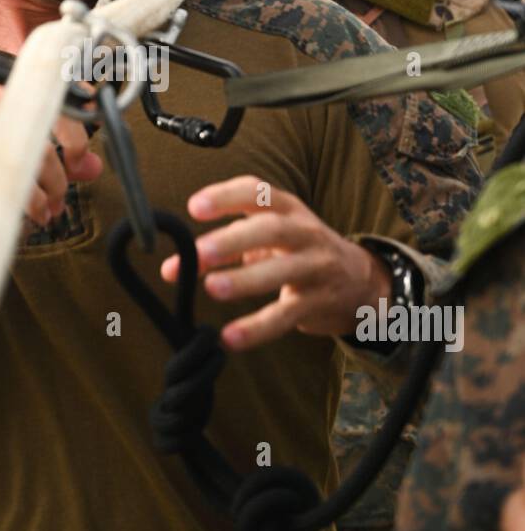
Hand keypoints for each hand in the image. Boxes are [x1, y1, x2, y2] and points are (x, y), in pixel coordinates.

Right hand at [0, 85, 102, 228]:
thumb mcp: (6, 156)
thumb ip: (51, 159)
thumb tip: (92, 167)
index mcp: (0, 96)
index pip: (53, 92)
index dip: (79, 110)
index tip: (89, 137)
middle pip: (56, 123)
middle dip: (73, 155)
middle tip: (73, 175)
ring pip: (44, 158)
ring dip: (53, 191)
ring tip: (47, 210)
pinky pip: (24, 185)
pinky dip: (34, 207)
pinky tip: (32, 217)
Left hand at [159, 175, 390, 349]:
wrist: (360, 280)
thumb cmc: (297, 251)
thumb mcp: (265, 239)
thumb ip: (218, 250)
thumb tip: (170, 269)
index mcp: (287, 209)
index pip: (258, 192)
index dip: (226, 197)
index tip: (194, 207)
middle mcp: (304, 232)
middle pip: (272, 229)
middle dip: (234, 238)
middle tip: (200, 251)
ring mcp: (315, 267)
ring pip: (282, 271)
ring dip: (245, 280)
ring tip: (212, 288)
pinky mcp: (317, 303)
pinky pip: (286, 315)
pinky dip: (258, 328)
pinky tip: (230, 338)